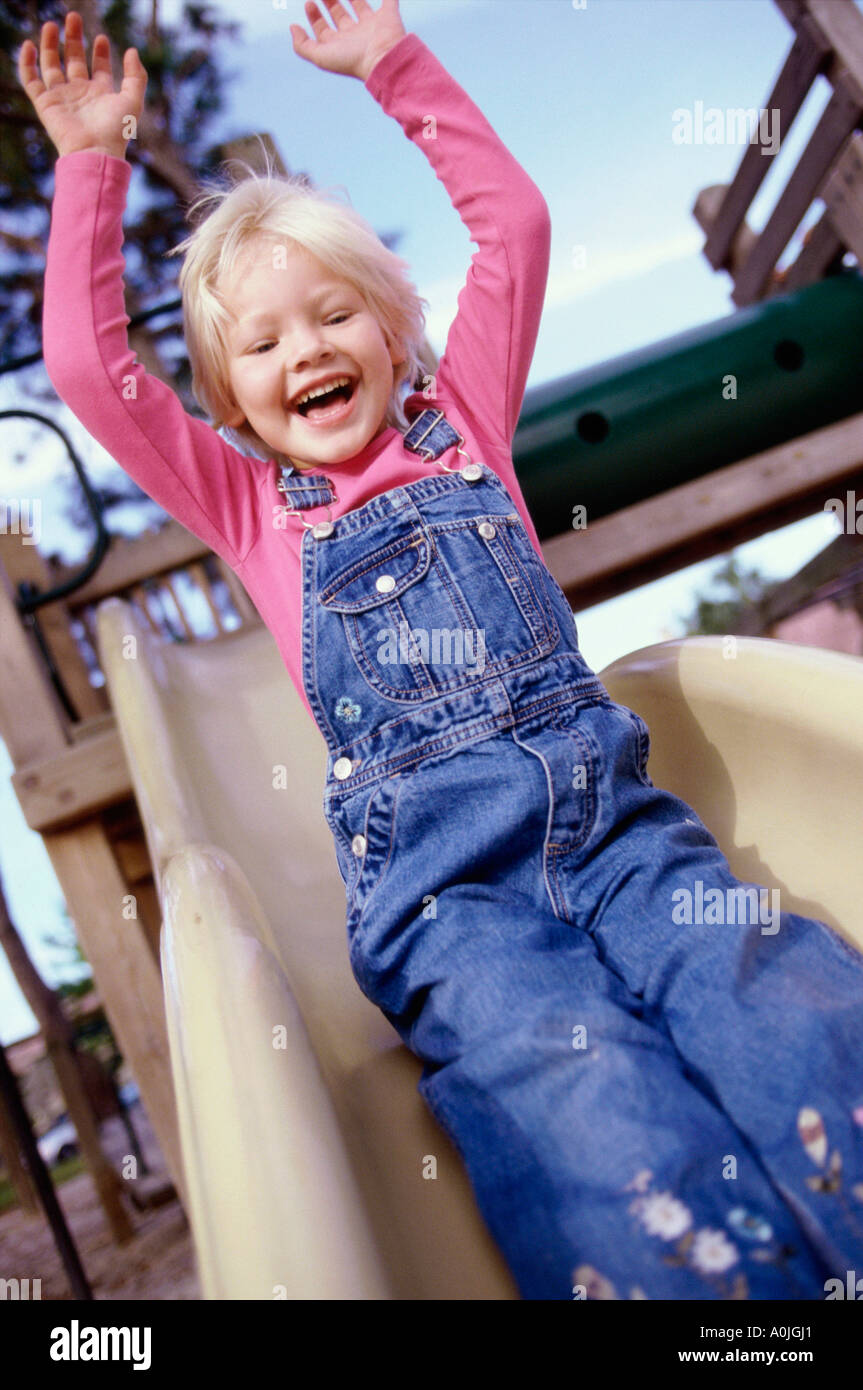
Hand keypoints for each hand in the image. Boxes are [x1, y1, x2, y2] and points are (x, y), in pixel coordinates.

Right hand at [17, 10, 146, 159]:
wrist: (94, 151)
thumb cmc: (115, 130)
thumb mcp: (133, 100)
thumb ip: (136, 76)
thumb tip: (132, 51)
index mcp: (101, 94)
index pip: (99, 68)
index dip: (100, 52)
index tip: (101, 38)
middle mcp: (80, 94)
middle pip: (74, 60)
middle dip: (74, 39)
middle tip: (73, 17)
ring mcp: (62, 98)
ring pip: (52, 65)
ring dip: (50, 45)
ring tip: (52, 25)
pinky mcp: (45, 104)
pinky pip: (31, 80)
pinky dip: (27, 63)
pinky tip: (30, 45)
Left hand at [290, 0, 406, 82]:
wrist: (382, 59)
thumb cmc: (351, 60)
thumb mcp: (320, 56)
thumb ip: (302, 45)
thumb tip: (292, 27)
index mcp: (340, 44)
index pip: (324, 29)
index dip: (314, 17)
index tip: (309, 4)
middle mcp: (355, 35)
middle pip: (339, 16)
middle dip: (329, 3)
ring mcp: (371, 25)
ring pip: (359, 5)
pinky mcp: (388, 16)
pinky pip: (388, 1)